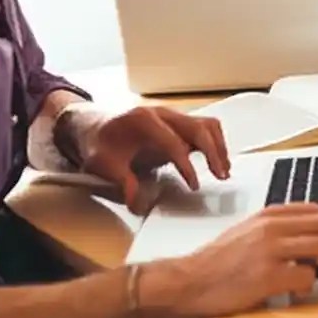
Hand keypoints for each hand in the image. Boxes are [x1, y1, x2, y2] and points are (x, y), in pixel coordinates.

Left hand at [80, 106, 229, 213]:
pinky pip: (204, 126)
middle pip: (199, 128)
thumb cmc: (100, 142)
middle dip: (213, 152)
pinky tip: (217, 159)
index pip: (174, 143)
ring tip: (224, 169)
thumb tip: (136, 203)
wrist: (93, 125)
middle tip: (221, 175)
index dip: (187, 165)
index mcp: (144, 120)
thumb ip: (121, 181)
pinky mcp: (178, 122)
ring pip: (206, 124)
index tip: (194, 184)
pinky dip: (214, 141)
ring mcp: (172, 116)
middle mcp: (163, 114)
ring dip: (218, 146)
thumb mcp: (102, 163)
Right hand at [143, 204, 317, 317]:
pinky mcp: (266, 274)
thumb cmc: (216, 265)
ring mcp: (270, 249)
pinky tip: (308, 295)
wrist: (185, 282)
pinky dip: (313, 288)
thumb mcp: (250, 234)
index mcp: (272, 214)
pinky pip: (306, 278)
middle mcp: (274, 226)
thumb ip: (282, 231)